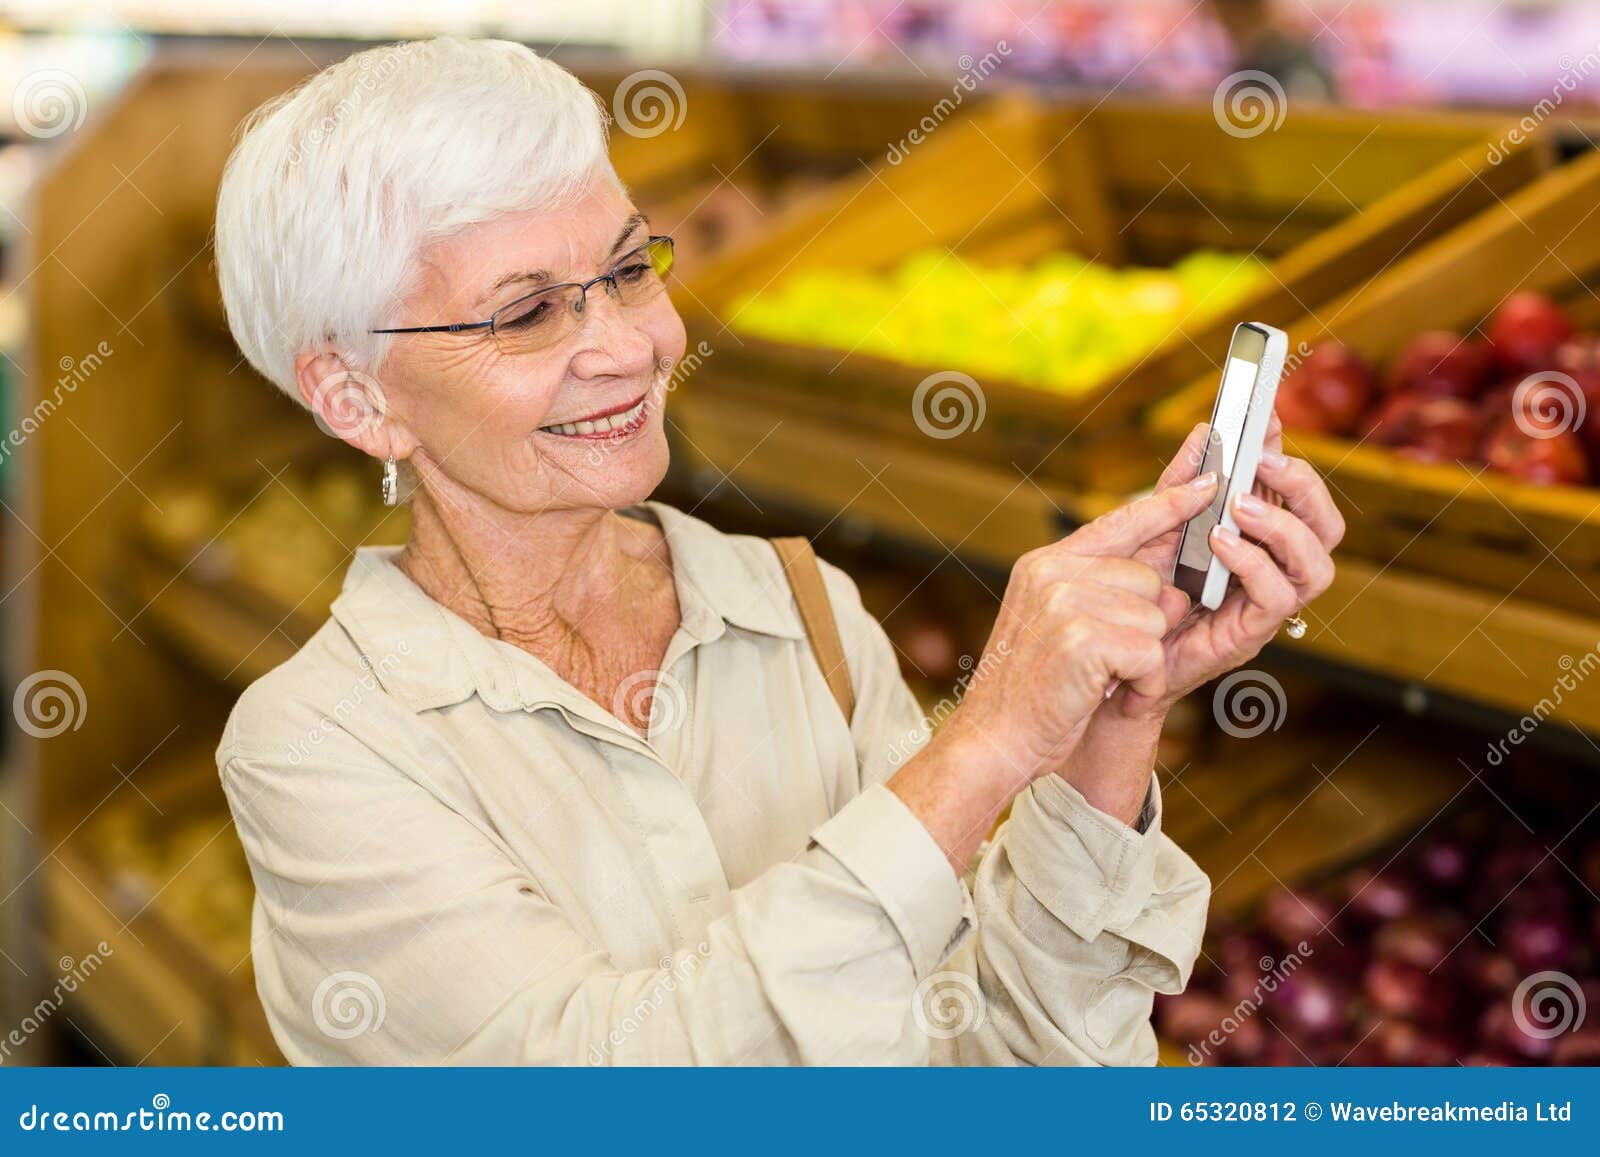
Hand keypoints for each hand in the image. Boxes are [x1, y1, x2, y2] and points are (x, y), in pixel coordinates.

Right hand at [943, 472, 1219, 782]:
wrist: (993, 740)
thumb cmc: (1030, 692)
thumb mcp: (1054, 625)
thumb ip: (1095, 589)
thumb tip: (1166, 584)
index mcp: (1045, 563)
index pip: (1119, 522)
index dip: (1167, 504)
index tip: (1208, 481)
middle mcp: (1053, 573)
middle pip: (1149, 579)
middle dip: (1143, 626)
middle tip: (1104, 661)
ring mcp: (1065, 602)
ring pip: (1155, 616)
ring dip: (1141, 659)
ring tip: (1100, 680)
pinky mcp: (1084, 637)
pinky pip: (1151, 651)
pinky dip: (1141, 682)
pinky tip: (1108, 694)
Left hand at [1116, 415, 1344, 717]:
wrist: (1116, 654)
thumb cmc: (1137, 591)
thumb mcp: (1154, 525)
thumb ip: (1179, 484)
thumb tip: (1206, 430)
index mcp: (1256, 538)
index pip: (1291, 492)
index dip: (1287, 453)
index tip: (1268, 416)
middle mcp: (1273, 568)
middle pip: (1324, 525)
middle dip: (1304, 486)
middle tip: (1264, 462)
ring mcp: (1267, 602)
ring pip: (1317, 561)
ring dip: (1284, 525)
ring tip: (1241, 506)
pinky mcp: (1252, 632)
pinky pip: (1278, 596)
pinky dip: (1255, 562)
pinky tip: (1222, 543)